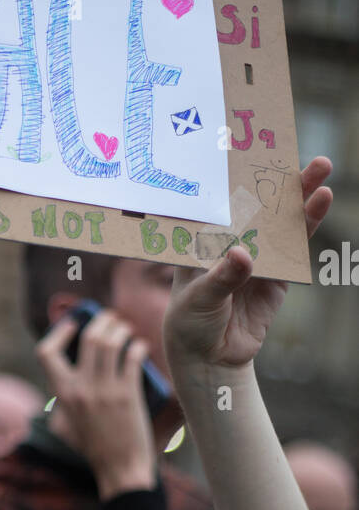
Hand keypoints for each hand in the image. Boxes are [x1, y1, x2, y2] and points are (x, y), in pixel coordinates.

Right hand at [36, 309, 157, 497]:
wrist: (119, 468)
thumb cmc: (92, 448)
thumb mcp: (64, 425)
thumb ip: (59, 402)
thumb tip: (63, 379)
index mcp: (61, 394)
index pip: (46, 352)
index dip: (59, 332)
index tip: (74, 324)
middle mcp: (81, 388)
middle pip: (88, 338)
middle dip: (101, 321)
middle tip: (111, 318)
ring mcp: (105, 391)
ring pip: (111, 343)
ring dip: (120, 330)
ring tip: (126, 330)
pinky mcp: (128, 395)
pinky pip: (132, 358)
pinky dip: (138, 346)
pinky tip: (140, 346)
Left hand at [164, 157, 331, 375]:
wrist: (213, 358)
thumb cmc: (190, 320)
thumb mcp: (199, 297)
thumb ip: (222, 277)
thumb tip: (243, 255)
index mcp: (202, 238)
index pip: (217, 201)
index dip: (231, 175)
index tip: (247, 151)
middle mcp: (230, 240)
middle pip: (255, 204)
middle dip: (274, 180)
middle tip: (293, 153)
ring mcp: (257, 254)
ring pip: (279, 221)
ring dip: (299, 196)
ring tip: (319, 170)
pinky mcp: (278, 274)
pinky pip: (294, 247)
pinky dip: (306, 225)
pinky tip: (320, 202)